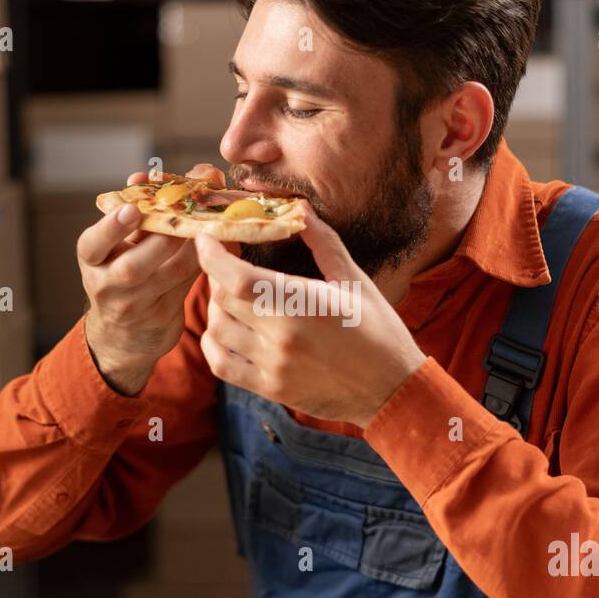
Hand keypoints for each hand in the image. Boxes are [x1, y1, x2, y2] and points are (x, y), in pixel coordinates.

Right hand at [78, 164, 219, 394]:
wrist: (124, 336)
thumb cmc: (123, 274)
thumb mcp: (118, 246)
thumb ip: (139, 213)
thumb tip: (160, 173)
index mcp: (92, 258)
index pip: (93, 244)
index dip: (112, 227)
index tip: (131, 208)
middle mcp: (107, 284)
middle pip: (134, 265)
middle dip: (163, 237)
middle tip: (186, 215)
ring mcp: (135, 305)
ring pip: (169, 274)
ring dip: (193, 246)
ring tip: (208, 223)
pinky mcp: (163, 317)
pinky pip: (189, 285)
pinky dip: (205, 261)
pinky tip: (218, 243)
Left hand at [194, 207, 426, 428]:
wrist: (392, 390)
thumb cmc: (378, 331)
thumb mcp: (355, 281)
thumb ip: (323, 242)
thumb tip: (299, 208)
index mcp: (303, 304)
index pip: (237, 278)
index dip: (212, 255)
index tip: (206, 238)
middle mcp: (281, 336)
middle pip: (223, 298)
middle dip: (218, 274)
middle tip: (228, 263)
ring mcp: (272, 365)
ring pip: (217, 328)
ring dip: (217, 306)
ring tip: (232, 296)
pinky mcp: (269, 388)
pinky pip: (220, 364)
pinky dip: (213, 342)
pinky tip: (224, 330)